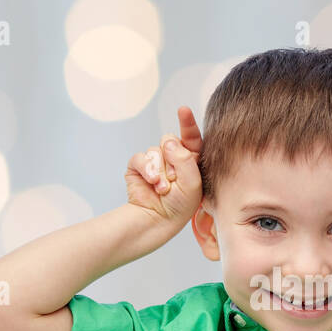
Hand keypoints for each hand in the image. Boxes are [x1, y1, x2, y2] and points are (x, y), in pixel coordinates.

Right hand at [125, 105, 203, 231]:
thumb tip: (169, 142)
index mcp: (191, 159)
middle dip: (172, 158)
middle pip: (170, 139)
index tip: (183, 110)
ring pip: (155, 149)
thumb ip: (185, 160)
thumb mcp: (192, 183)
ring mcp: (156, 161)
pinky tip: (151, 182)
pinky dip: (146, 169)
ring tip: (163, 188)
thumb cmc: (180, 205)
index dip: (187, 122)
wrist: (157, 219)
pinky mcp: (139, 166)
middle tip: (174, 179)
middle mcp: (173, 158)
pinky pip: (140, 157)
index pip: (191, 137)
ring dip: (160, 170)